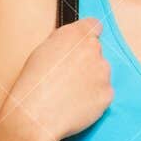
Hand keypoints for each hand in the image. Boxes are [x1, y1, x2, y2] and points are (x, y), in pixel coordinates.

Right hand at [1, 16, 112, 140]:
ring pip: (101, 73)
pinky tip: (76, 105)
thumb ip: (63, 43)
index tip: (82, 46)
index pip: (94, 25)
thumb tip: (71, 45)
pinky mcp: (108, 93)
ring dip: (91, 80)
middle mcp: (93, 49)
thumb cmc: (33, 83)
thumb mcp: (42, 50)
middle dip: (86, 62)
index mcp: (76, 35)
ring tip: (70, 94)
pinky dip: (94, 99)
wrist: (36, 114)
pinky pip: (104, 93)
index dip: (88, 35)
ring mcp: (103, 72)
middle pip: (96, 52)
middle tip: (68, 77)